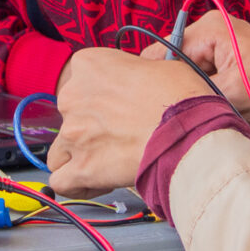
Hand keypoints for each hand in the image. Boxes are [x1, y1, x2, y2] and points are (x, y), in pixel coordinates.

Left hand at [46, 47, 213, 198]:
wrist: (189, 134)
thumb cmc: (182, 100)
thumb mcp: (161, 66)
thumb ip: (135, 72)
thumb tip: (140, 81)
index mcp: (89, 65)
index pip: (80, 82)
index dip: (99, 98)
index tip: (117, 108)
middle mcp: (73, 96)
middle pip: (70, 116)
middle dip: (90, 129)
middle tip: (120, 137)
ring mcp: (73, 132)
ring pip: (60, 150)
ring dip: (78, 157)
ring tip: (106, 163)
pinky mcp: (81, 167)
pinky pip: (61, 181)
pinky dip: (76, 185)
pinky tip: (95, 184)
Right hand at [143, 11, 249, 137]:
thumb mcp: (233, 94)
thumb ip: (193, 91)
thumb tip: (161, 101)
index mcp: (212, 28)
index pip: (165, 50)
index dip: (155, 78)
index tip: (147, 102)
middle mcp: (215, 32)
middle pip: (176, 63)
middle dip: (176, 88)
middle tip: (174, 114)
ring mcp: (225, 48)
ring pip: (190, 76)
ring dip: (193, 96)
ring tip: (197, 114)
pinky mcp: (233, 66)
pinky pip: (206, 82)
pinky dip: (207, 98)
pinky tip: (211, 113)